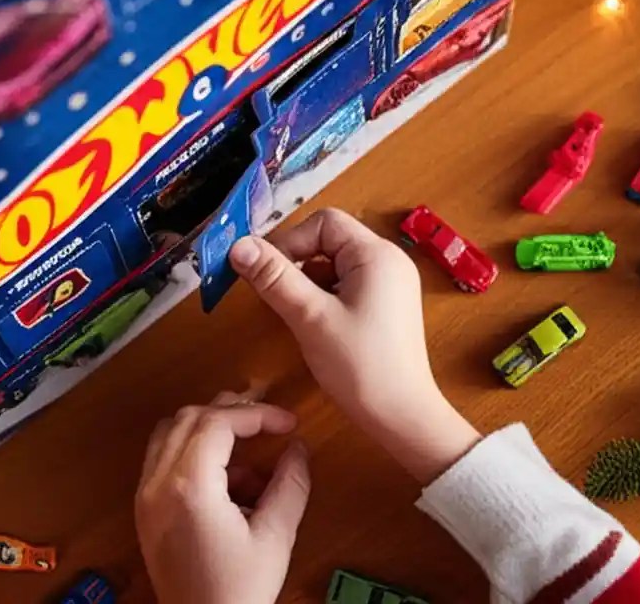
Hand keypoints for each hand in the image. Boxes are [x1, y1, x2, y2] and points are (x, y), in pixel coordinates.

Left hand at [135, 392, 310, 603]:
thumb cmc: (240, 590)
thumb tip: (298, 447)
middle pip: (189, 417)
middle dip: (231, 412)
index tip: (288, 423)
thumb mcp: (275, 537)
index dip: (257, 414)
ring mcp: (144, 497)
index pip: (218, 422)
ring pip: (169, 433)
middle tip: (268, 421)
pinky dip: (191, 452)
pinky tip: (228, 481)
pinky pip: (162, 460)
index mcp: (190, 487)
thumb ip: (289, 484)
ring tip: (248, 448)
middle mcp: (157, 484)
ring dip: (207, 428)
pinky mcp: (144, 511)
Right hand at [229, 208, 479, 484]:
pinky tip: (315, 325)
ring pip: (334, 265)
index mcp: (377, 255)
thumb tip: (238, 245)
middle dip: (297, 263)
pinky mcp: (386, 305)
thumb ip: (275, 278)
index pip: (324, 223)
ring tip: (297, 315)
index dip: (289, 242)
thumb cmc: (359, 366)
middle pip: (329, 240)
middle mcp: (389, 261)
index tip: (265, 273)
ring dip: (308, 283)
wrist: (401, 416)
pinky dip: (324, 297)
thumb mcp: (310, 318)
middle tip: (276, 296)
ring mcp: (390, 284)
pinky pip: (346, 285)